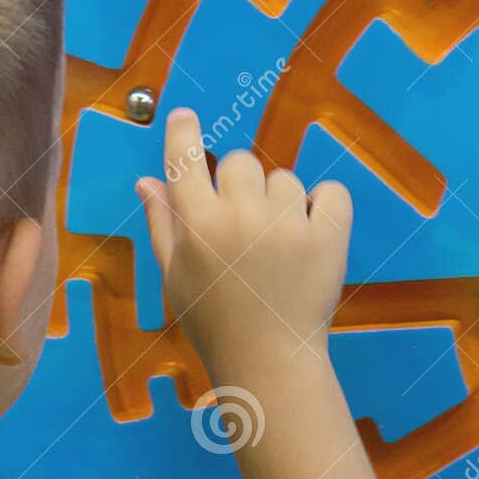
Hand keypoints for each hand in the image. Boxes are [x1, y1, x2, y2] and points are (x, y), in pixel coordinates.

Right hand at [136, 109, 351, 378]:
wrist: (269, 361)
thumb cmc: (214, 320)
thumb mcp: (175, 276)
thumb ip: (163, 224)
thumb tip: (147, 181)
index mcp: (198, 224)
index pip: (185, 158)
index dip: (184, 132)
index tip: (187, 118)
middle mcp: (242, 216)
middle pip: (239, 162)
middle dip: (238, 184)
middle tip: (242, 224)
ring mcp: (288, 225)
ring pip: (284, 179)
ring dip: (280, 201)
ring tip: (277, 244)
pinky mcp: (329, 236)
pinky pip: (331, 192)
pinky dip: (324, 205)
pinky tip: (312, 230)